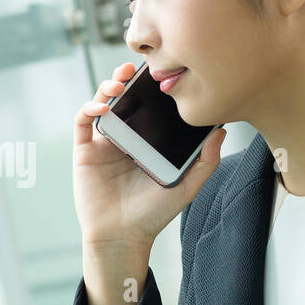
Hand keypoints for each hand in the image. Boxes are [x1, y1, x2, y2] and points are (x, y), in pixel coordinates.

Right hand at [73, 60, 226, 246]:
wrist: (123, 236)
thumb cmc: (153, 214)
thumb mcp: (187, 187)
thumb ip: (205, 161)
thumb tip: (221, 131)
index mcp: (148, 141)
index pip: (150, 105)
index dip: (154, 87)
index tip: (164, 73)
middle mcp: (125, 137)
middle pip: (126, 97)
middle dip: (129, 78)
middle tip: (139, 67)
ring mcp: (104, 143)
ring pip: (103, 103)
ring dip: (109, 86)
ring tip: (120, 82)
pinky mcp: (85, 151)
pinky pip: (83, 122)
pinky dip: (90, 108)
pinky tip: (103, 107)